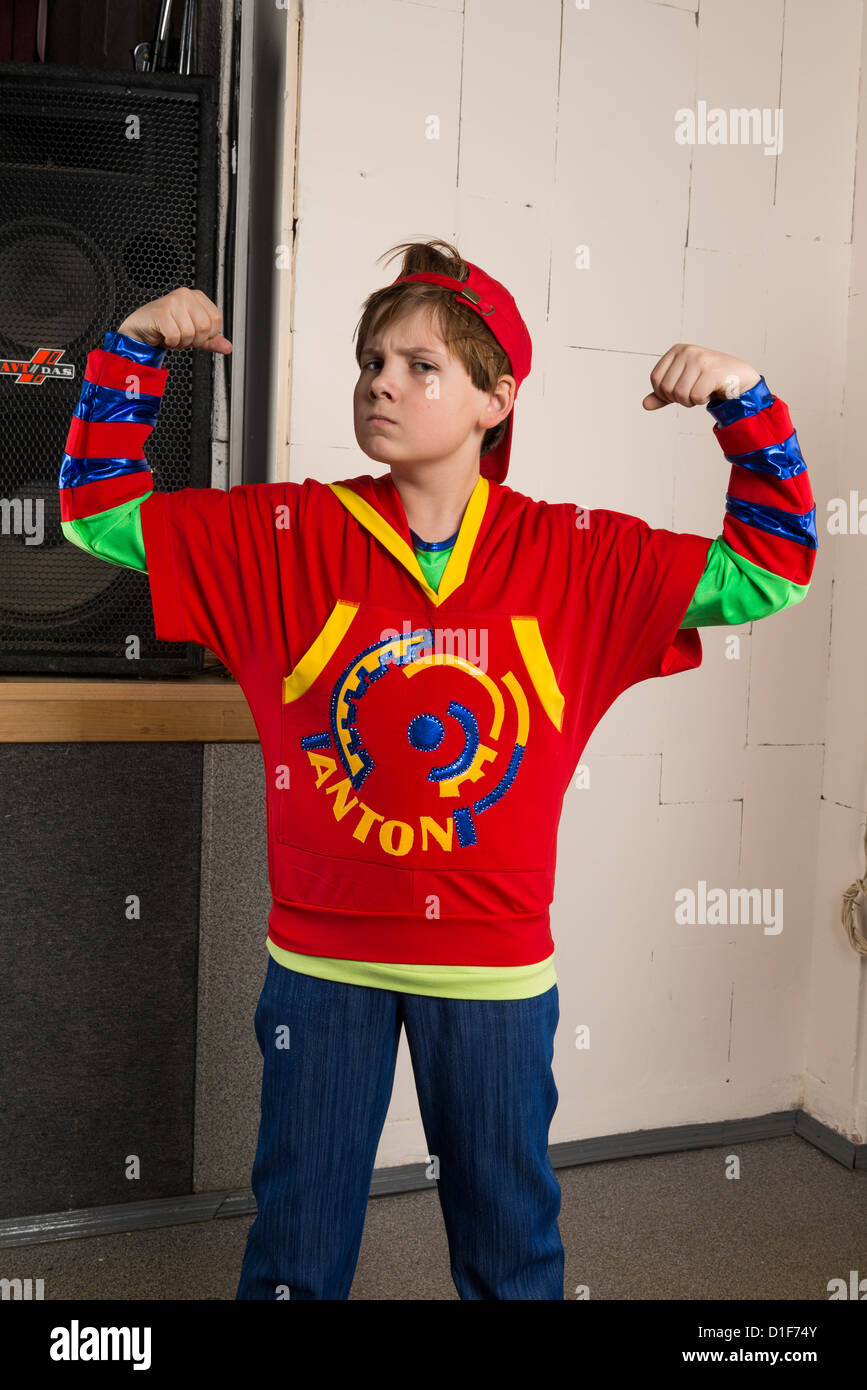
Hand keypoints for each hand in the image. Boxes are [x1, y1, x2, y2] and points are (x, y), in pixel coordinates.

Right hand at [117, 286, 231, 353]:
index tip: (195, 334)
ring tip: (173, 335)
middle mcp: (186, 296)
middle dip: (194, 340)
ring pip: (190, 333)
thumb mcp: (194, 335)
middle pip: (205, 327)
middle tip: (182, 336)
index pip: (216, 319)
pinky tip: (165, 336)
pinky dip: (171, 342)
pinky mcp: (161, 312)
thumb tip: (228, 347)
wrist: (141, 329)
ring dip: (181, 342)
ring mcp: (173, 301)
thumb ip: (211, 340)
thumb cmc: (166, 328)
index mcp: (197, 297)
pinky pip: (175, 335)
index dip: (207, 334)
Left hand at [642, 344, 759, 409]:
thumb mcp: (683, 384)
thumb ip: (663, 394)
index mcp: (677, 350)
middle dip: (678, 398)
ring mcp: (700, 359)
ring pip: (680, 394)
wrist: (739, 377)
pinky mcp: (711, 371)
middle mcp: (687, 351)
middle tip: (693, 392)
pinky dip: (702, 401)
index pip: (655, 378)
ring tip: (702, 391)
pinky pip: (696, 397)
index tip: (680, 391)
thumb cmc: (709, 380)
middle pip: (666, 388)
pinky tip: (711, 391)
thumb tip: (645, 404)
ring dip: (690, 401)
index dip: (664, 393)